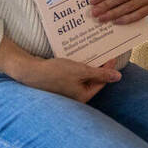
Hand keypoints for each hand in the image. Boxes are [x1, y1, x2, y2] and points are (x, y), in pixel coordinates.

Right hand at [0, 37, 120, 102]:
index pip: (102, 82)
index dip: (108, 68)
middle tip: (104, 51)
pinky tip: (80, 55)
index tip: (112, 55)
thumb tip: (118, 77)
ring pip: (84, 75)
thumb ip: (100, 74)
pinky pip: (75, 73)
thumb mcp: (81, 71)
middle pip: (93, 79)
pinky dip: (79, 64)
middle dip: (98, 65)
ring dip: (89, 63)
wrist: (30, 71)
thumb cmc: (55, 73)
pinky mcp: (61, 82)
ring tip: (94, 51)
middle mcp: (76, 95)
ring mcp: (68, 89)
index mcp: (83, 96)